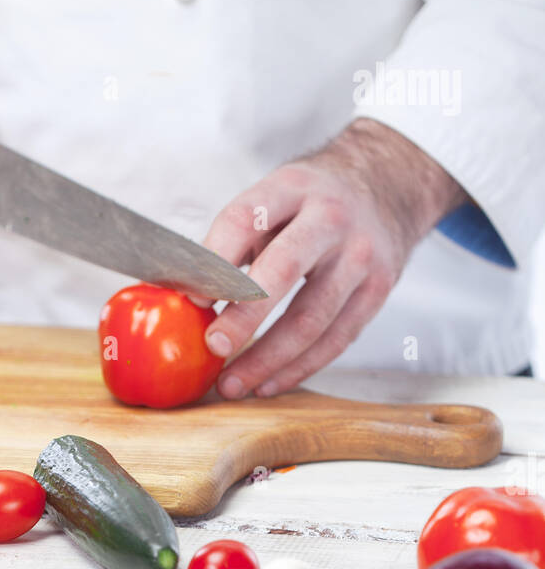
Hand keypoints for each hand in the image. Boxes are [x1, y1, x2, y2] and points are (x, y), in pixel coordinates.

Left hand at [203, 119, 465, 396]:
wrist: (386, 184)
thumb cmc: (310, 204)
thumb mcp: (274, 199)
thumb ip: (233, 240)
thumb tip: (182, 291)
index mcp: (292, 188)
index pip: (245, 219)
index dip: (216, 259)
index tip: (192, 297)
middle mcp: (329, 219)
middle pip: (283, 270)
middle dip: (245, 315)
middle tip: (213, 346)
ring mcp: (360, 256)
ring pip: (311, 318)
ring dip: (267, 359)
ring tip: (232, 384)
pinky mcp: (378, 290)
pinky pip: (335, 340)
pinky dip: (297, 369)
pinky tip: (267, 384)